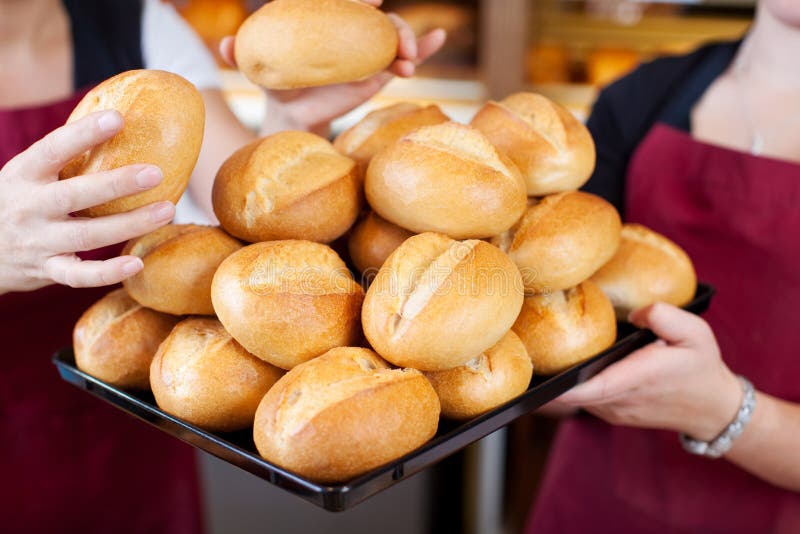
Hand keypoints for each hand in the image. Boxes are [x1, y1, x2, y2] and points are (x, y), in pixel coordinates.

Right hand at [0, 110, 175, 293]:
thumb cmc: (17, 201)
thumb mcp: (27, 174)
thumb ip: (62, 156)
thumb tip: (118, 120)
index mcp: (24, 174)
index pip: (53, 149)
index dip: (84, 133)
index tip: (117, 119)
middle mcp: (29, 207)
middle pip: (76, 194)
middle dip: (117, 184)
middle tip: (156, 173)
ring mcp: (37, 241)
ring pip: (87, 235)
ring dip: (130, 224)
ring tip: (167, 210)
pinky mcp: (46, 270)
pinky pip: (79, 275)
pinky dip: (107, 272)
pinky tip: (137, 263)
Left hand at [219, 0, 446, 131]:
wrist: (294, 112)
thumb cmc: (276, 84)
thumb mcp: (258, 68)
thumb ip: (242, 54)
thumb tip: (225, 47)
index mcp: (322, 19)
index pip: (342, 3)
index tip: (369, 0)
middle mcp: (348, 29)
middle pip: (376, 18)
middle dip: (391, 24)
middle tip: (394, 42)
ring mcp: (366, 48)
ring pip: (393, 34)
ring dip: (408, 41)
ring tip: (408, 62)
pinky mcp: (379, 68)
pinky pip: (405, 54)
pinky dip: (423, 46)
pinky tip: (437, 38)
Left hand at [556, 303, 742, 440]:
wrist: (712, 407)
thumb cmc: (701, 366)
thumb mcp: (696, 332)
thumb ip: (664, 316)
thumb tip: (633, 314)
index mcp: (639, 377)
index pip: (594, 387)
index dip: (564, 386)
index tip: (541, 379)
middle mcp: (622, 399)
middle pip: (575, 393)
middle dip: (553, 376)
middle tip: (530, 351)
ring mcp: (615, 411)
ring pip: (577, 397)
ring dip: (564, 379)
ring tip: (547, 353)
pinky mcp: (612, 414)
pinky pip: (585, 399)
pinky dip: (576, 384)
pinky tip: (570, 365)